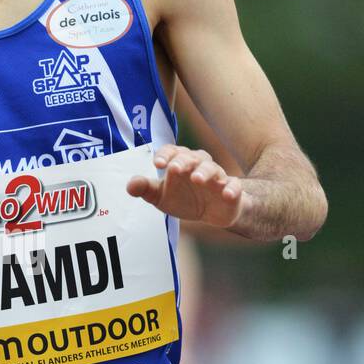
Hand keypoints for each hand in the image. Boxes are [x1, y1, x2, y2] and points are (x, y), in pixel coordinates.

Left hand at [127, 145, 244, 226]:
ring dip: (204, 172)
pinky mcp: (231, 190)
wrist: (212, 212)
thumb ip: (146, 189)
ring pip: (212, 168)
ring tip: (196, 179)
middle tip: (174, 169)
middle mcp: (198, 165)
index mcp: (180, 162)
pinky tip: (226, 193)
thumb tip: (129, 186)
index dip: (165, 155)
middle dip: (183, 161)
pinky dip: (231, 188)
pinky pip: (234, 186)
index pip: (172, 151)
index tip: (157, 164)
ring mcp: (216, 177)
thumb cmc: (184, 198)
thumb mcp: (161, 196)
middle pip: (192, 157)